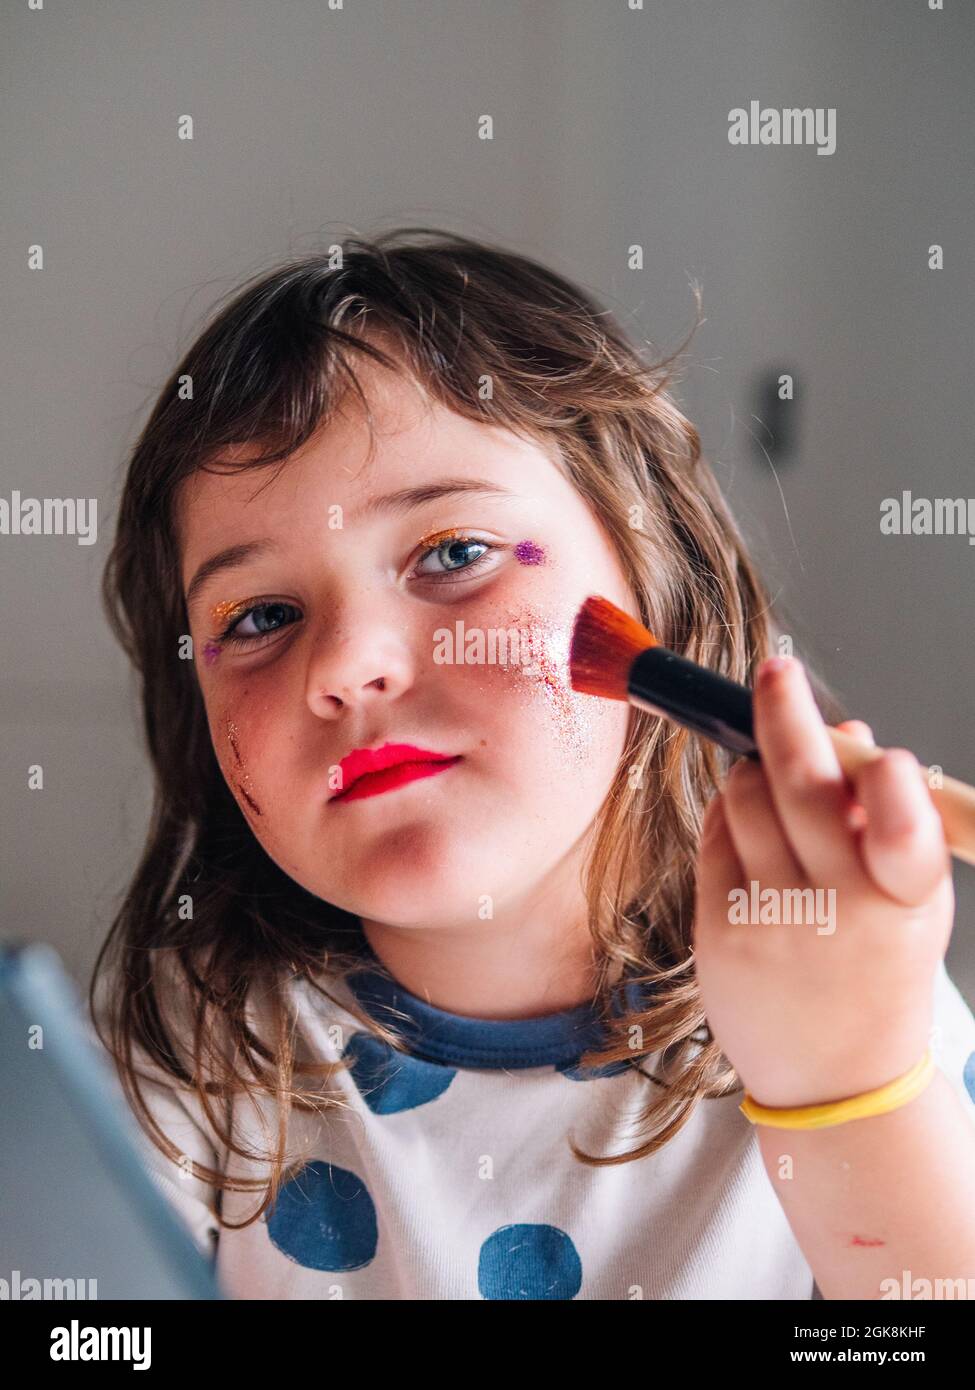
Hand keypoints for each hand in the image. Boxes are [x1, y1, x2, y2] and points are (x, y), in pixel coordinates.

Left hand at [692, 655, 953, 1108]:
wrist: (835, 1079)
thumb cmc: (876, 970)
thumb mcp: (910, 904)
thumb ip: (886, 822)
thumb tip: (847, 731)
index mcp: (906, 900)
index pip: (904, 830)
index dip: (889, 784)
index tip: (874, 750)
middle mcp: (841, 907)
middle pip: (802, 787)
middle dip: (785, 714)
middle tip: (776, 672)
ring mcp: (774, 918)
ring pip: (745, 799)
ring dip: (752, 764)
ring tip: (767, 768)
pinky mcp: (721, 928)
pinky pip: (715, 837)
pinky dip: (729, 812)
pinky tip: (746, 819)